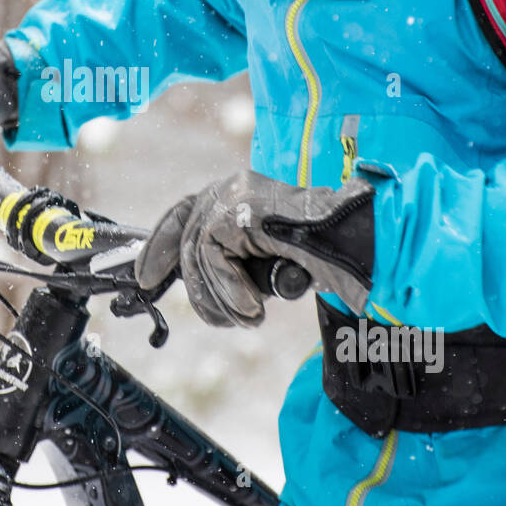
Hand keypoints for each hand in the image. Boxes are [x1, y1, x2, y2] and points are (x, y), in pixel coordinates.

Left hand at [134, 171, 374, 327]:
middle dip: (194, 286)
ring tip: (250, 317)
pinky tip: (255, 308)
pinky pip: (214, 257)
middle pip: (184, 234)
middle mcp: (232, 187)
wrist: (360, 245)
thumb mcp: (266, 262)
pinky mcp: (240, 209)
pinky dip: (231, 289)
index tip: (145, 279)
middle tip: (222, 318)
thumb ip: (234, 265)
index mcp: (237, 194)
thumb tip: (197, 288)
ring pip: (198, 252)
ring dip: (222, 297)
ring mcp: (235, 194)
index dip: (158, 246)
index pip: (182, 213)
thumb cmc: (325, 257)